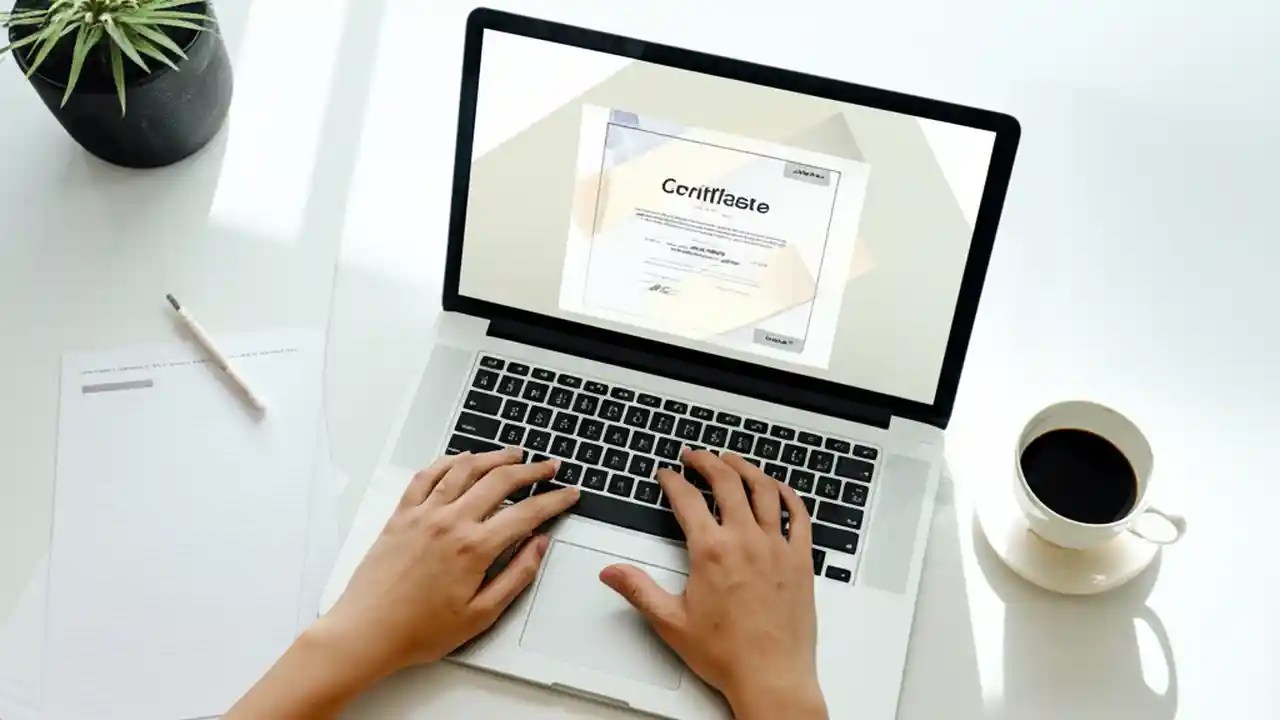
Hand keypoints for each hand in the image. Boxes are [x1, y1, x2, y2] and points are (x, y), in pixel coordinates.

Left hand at [320, 449, 578, 676]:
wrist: (366, 632)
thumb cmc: (418, 630)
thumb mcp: (481, 615)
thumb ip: (516, 576)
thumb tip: (538, 546)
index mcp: (474, 548)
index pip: (526, 512)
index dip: (554, 500)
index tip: (568, 494)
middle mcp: (449, 522)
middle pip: (500, 480)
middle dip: (531, 471)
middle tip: (548, 467)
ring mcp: (423, 514)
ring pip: (465, 469)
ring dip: (494, 457)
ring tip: (513, 454)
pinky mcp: (401, 515)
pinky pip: (427, 475)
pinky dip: (449, 462)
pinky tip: (461, 459)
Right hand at [600, 450, 826, 719]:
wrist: (771, 677)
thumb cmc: (726, 654)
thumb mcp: (671, 622)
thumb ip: (638, 590)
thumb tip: (610, 572)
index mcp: (711, 551)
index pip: (687, 500)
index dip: (672, 481)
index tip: (666, 474)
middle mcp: (745, 540)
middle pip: (726, 481)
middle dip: (707, 461)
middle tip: (695, 455)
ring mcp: (777, 547)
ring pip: (764, 490)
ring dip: (746, 468)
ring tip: (732, 459)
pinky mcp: (801, 560)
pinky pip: (799, 515)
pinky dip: (788, 495)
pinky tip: (779, 488)